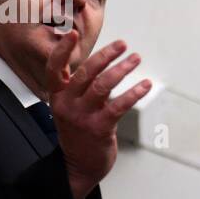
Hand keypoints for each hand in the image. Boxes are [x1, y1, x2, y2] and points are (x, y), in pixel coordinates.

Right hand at [45, 31, 150, 198]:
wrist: (79, 166)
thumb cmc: (79, 131)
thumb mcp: (72, 107)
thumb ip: (82, 87)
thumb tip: (102, 63)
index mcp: (57, 96)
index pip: (54, 69)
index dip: (62, 51)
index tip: (71, 33)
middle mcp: (67, 105)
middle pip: (85, 73)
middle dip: (106, 55)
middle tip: (123, 44)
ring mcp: (83, 117)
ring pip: (103, 86)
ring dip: (122, 69)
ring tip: (136, 58)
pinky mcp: (100, 128)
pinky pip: (119, 106)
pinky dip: (135, 93)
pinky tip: (145, 85)